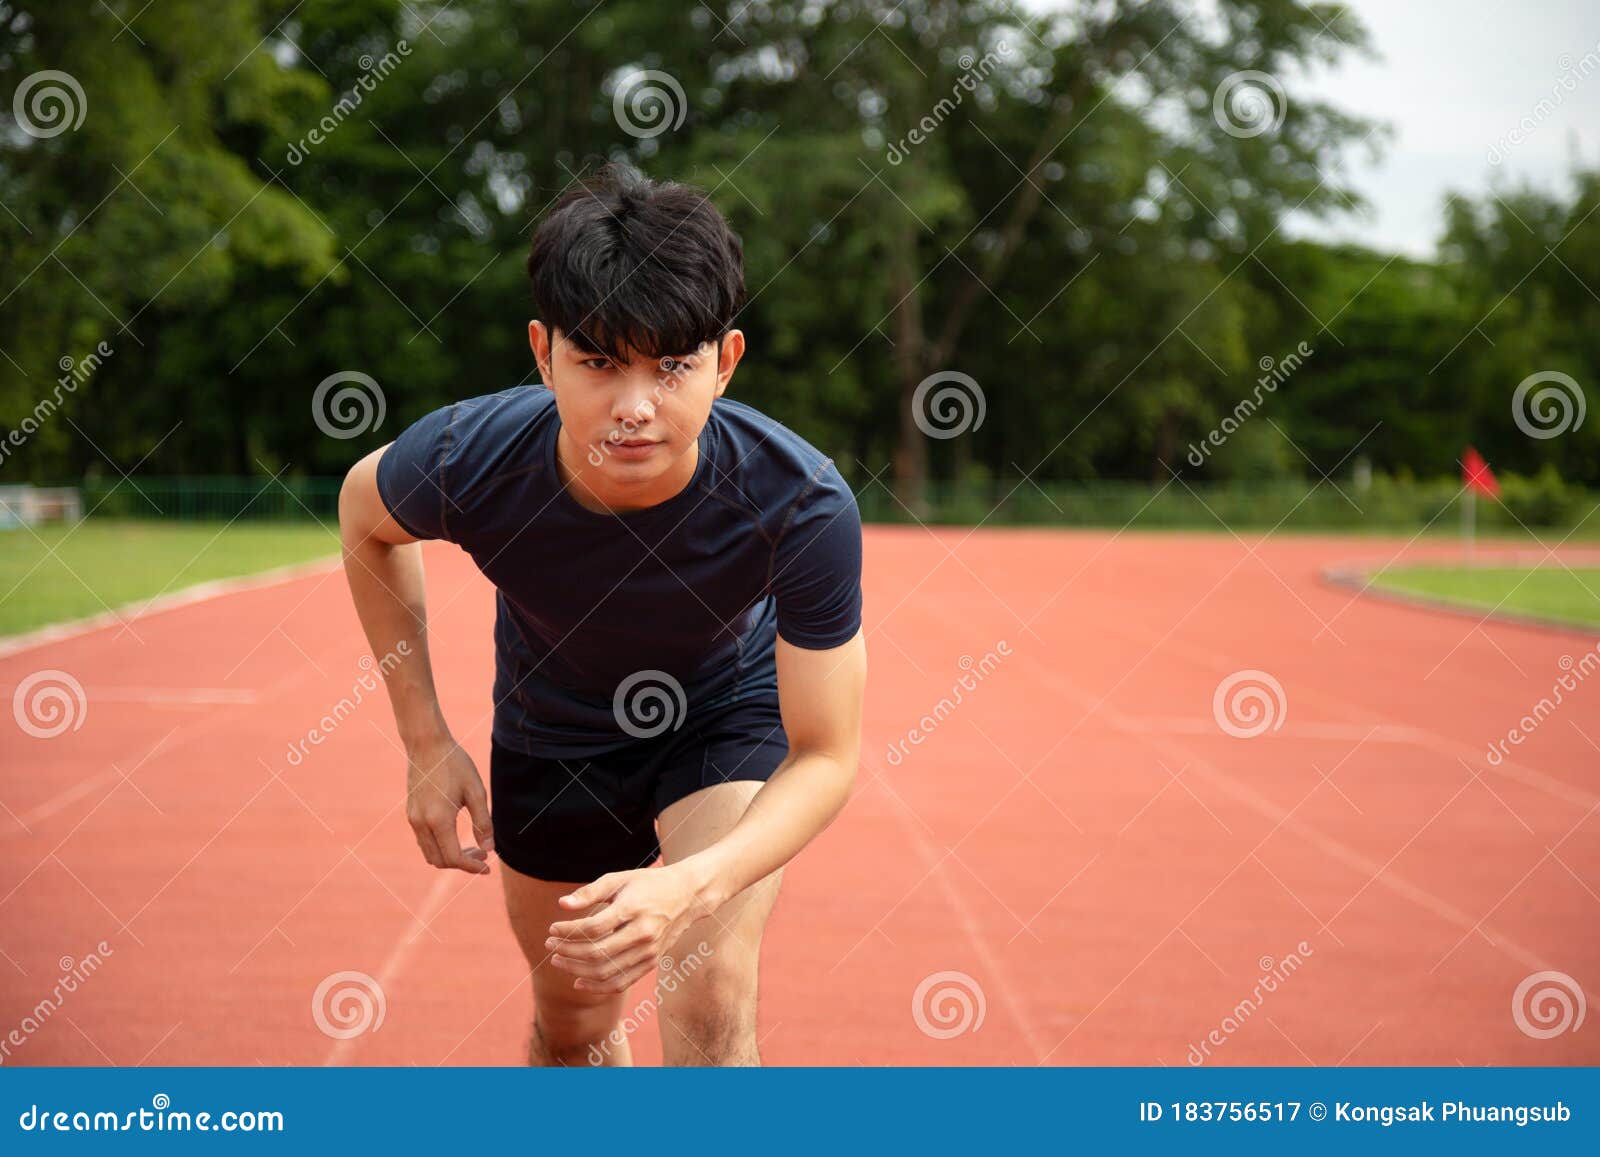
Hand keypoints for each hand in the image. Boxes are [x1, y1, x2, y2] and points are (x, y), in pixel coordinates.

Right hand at [404, 736, 493, 873]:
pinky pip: (424, 841)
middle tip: (484, 855)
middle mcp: (421, 823)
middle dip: (463, 863)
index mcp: (439, 819)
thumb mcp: (476, 791)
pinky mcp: (411, 814)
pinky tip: (456, 837)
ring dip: (450, 857)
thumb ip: (483, 822)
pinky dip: (440, 847)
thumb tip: (489, 849)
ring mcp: (413, 819)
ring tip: (474, 848)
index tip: (488, 868)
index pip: (454, 858)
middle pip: (440, 861)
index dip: (471, 867)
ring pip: (430, 854)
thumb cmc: (455, 764)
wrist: (426, 744)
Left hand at [544, 865, 710, 992]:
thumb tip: (562, 905)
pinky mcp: (652, 963)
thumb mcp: (620, 879)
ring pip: (606, 972)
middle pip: (597, 953)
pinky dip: (597, 987)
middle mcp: (643, 934)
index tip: (552, 928)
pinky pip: (621, 983)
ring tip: (558, 961)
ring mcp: (649, 952)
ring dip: (576, 970)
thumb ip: (590, 892)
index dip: (567, 932)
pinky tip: (578, 982)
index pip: (592, 928)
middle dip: (567, 952)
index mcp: (633, 909)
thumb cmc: (649, 884)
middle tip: (549, 945)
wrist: (688, 896)